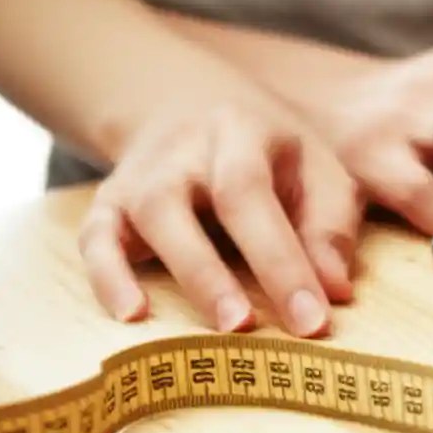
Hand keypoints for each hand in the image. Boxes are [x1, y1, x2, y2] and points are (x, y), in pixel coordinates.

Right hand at [79, 99, 361, 336]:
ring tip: (216, 328)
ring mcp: (143, 173)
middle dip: (236, 268)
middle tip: (253, 329)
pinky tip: (131, 316)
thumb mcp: (314, 168)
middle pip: (207, 200)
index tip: (314, 321)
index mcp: (246, 132)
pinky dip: (108, 277)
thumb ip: (330, 225)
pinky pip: (97, 238)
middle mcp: (189, 148)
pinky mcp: (109, 203)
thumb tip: (335, 291)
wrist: (186, 103)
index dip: (284, 260)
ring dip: (188, 274)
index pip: (259, 195)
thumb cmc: (268, 154)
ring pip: (155, 216)